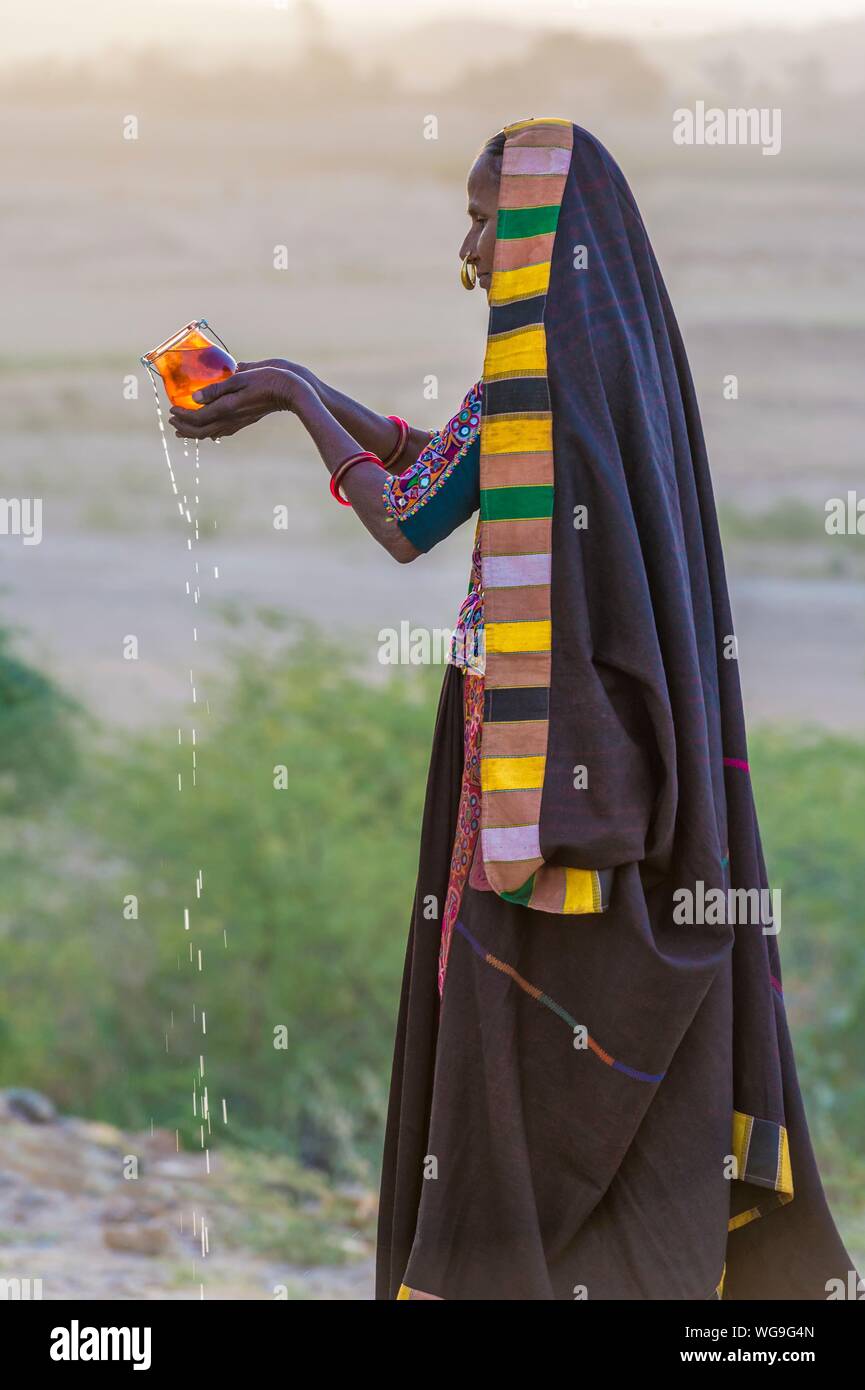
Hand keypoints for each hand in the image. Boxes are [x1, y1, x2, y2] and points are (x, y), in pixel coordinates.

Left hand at [169, 366, 311, 439]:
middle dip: (184, 427)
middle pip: (202, 430)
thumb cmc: (268, 379)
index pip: (197, 417)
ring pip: (212, 433)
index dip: (181, 415)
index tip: (170, 408)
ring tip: (184, 429)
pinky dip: (211, 431)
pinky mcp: (246, 420)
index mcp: (227, 408)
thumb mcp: (241, 377)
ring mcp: (239, 422)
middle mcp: (232, 419)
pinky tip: (210, 429)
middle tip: (172, 420)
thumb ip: (217, 387)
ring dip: (195, 432)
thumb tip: (194, 397)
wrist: (293, 392)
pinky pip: (224, 430)